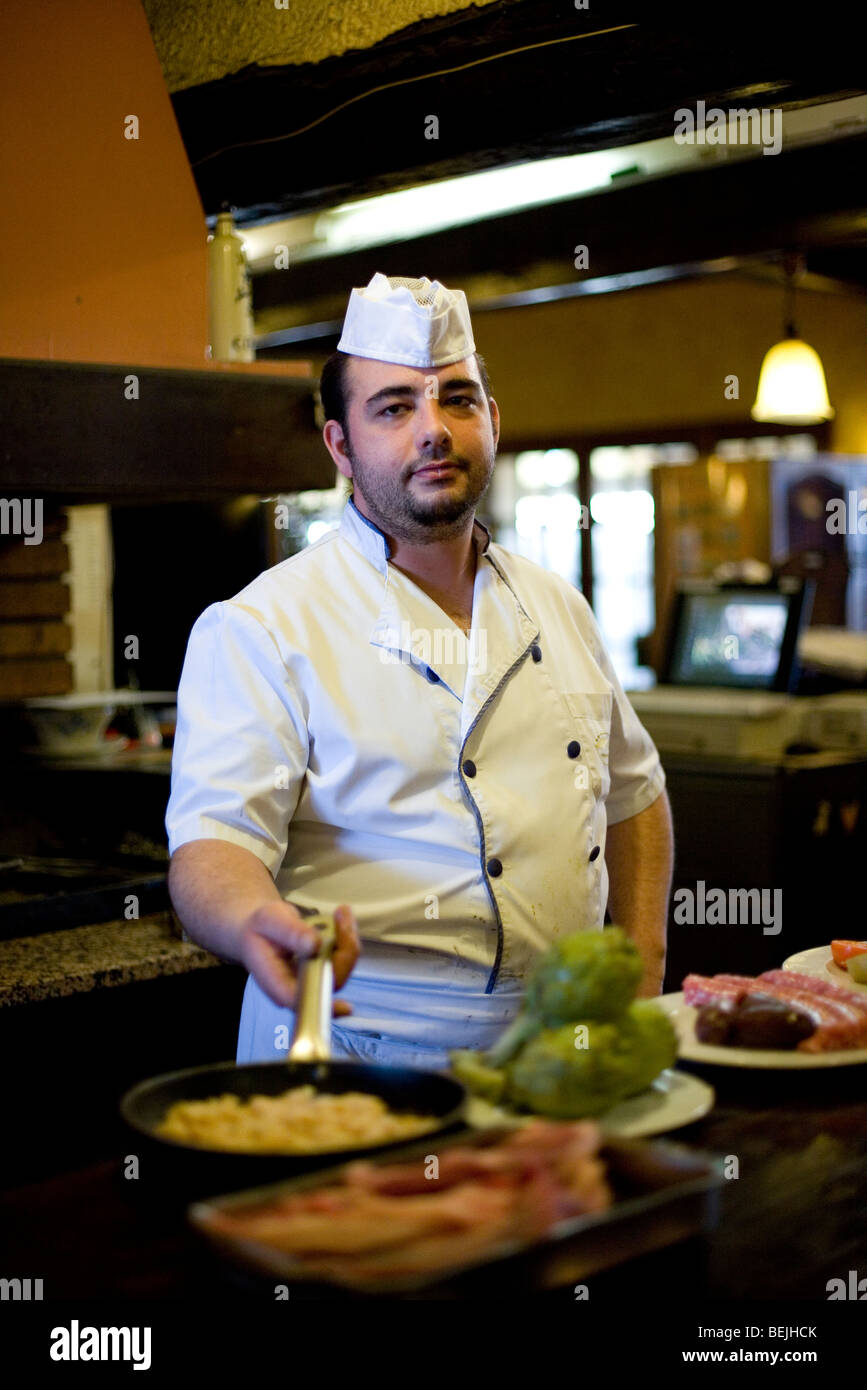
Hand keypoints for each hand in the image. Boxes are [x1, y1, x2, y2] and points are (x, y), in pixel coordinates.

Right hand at [239, 901, 359, 1014]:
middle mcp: (297, 988)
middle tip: (342, 914)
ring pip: (342, 968)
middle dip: (344, 949)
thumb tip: (314, 945)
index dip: (322, 1003)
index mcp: (276, 982)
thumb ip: (291, 932)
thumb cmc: (259, 928)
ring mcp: (313, 981)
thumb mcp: (270, 921)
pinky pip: (344, 958)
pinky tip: (340, 918)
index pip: (301, 1001)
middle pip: (330, 982)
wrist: (259, 929)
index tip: (346, 1006)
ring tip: (341, 912)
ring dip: (347, 939)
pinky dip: (346, 938)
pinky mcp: (324, 971)